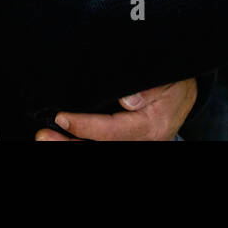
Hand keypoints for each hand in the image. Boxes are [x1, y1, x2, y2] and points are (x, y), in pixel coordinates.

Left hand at [34, 78, 197, 141]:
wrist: (184, 95)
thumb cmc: (174, 83)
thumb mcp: (167, 80)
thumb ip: (148, 89)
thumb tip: (127, 99)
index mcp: (150, 128)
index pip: (113, 131)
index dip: (85, 126)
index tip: (62, 118)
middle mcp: (140, 142)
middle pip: (100, 147)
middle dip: (69, 144)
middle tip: (43, 135)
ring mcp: (131, 144)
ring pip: (98, 148)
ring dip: (70, 144)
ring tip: (45, 137)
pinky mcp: (125, 141)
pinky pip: (102, 143)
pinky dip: (81, 141)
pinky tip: (62, 137)